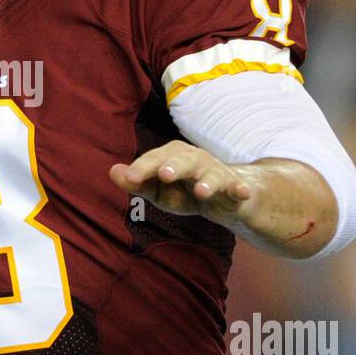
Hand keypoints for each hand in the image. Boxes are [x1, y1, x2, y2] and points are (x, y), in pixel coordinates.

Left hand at [109, 139, 254, 222]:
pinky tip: (242, 192)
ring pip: (212, 174)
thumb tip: (113, 172)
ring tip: (201, 191)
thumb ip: (137, 183)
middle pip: (184, 160)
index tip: (130, 178)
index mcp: (172, 156)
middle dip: (175, 166)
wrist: (223, 198)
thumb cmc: (184, 191)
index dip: (143, 168)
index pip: (155, 159)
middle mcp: (195, 159)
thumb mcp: (159, 191)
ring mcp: (216, 172)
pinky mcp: (235, 187)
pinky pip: (238, 187)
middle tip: (164, 175)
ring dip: (207, 181)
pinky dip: (241, 189)